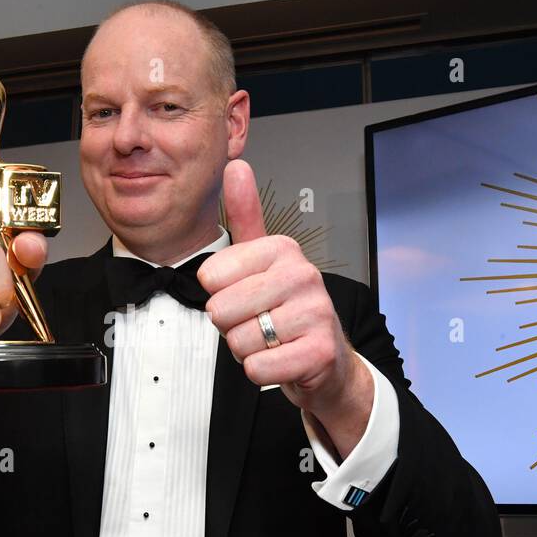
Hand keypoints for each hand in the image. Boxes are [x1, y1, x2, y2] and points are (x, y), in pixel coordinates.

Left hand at [197, 160, 360, 417]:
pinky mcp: (319, 351)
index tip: (247, 296)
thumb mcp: (263, 261)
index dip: (219, 295)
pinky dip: (261, 371)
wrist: (326, 359)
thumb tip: (235, 165)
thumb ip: (246, 217)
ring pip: (238, 341)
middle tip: (260, 323)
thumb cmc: (286, 310)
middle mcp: (303, 274)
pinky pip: (257, 367)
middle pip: (221, 310)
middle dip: (232, 327)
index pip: (210, 277)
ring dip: (247, 350)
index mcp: (282, 249)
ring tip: (273, 340)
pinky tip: (283, 359)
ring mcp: (315, 312)